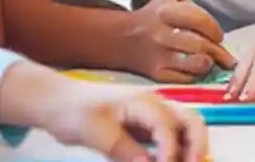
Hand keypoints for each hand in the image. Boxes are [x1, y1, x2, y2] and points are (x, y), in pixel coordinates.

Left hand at [0, 63, 207, 161]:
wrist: (57, 102)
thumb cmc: (74, 112)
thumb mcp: (95, 132)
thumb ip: (124, 150)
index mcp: (144, 102)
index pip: (168, 127)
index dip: (170, 151)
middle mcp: (155, 106)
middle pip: (191, 121)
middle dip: (197, 146)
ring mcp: (152, 115)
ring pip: (185, 129)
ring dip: (190, 149)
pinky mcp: (145, 127)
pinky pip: (170, 138)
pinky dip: (177, 151)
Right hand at [122, 0, 234, 82]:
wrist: (122, 38)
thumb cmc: (155, 17)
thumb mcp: (172, 0)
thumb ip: (195, 9)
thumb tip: (220, 33)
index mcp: (168, 12)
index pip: (201, 21)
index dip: (214, 30)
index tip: (217, 36)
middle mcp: (163, 35)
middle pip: (202, 45)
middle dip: (217, 51)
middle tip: (221, 54)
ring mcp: (159, 56)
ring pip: (196, 64)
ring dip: (208, 64)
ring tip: (209, 62)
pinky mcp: (156, 74)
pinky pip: (185, 78)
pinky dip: (194, 75)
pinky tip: (194, 70)